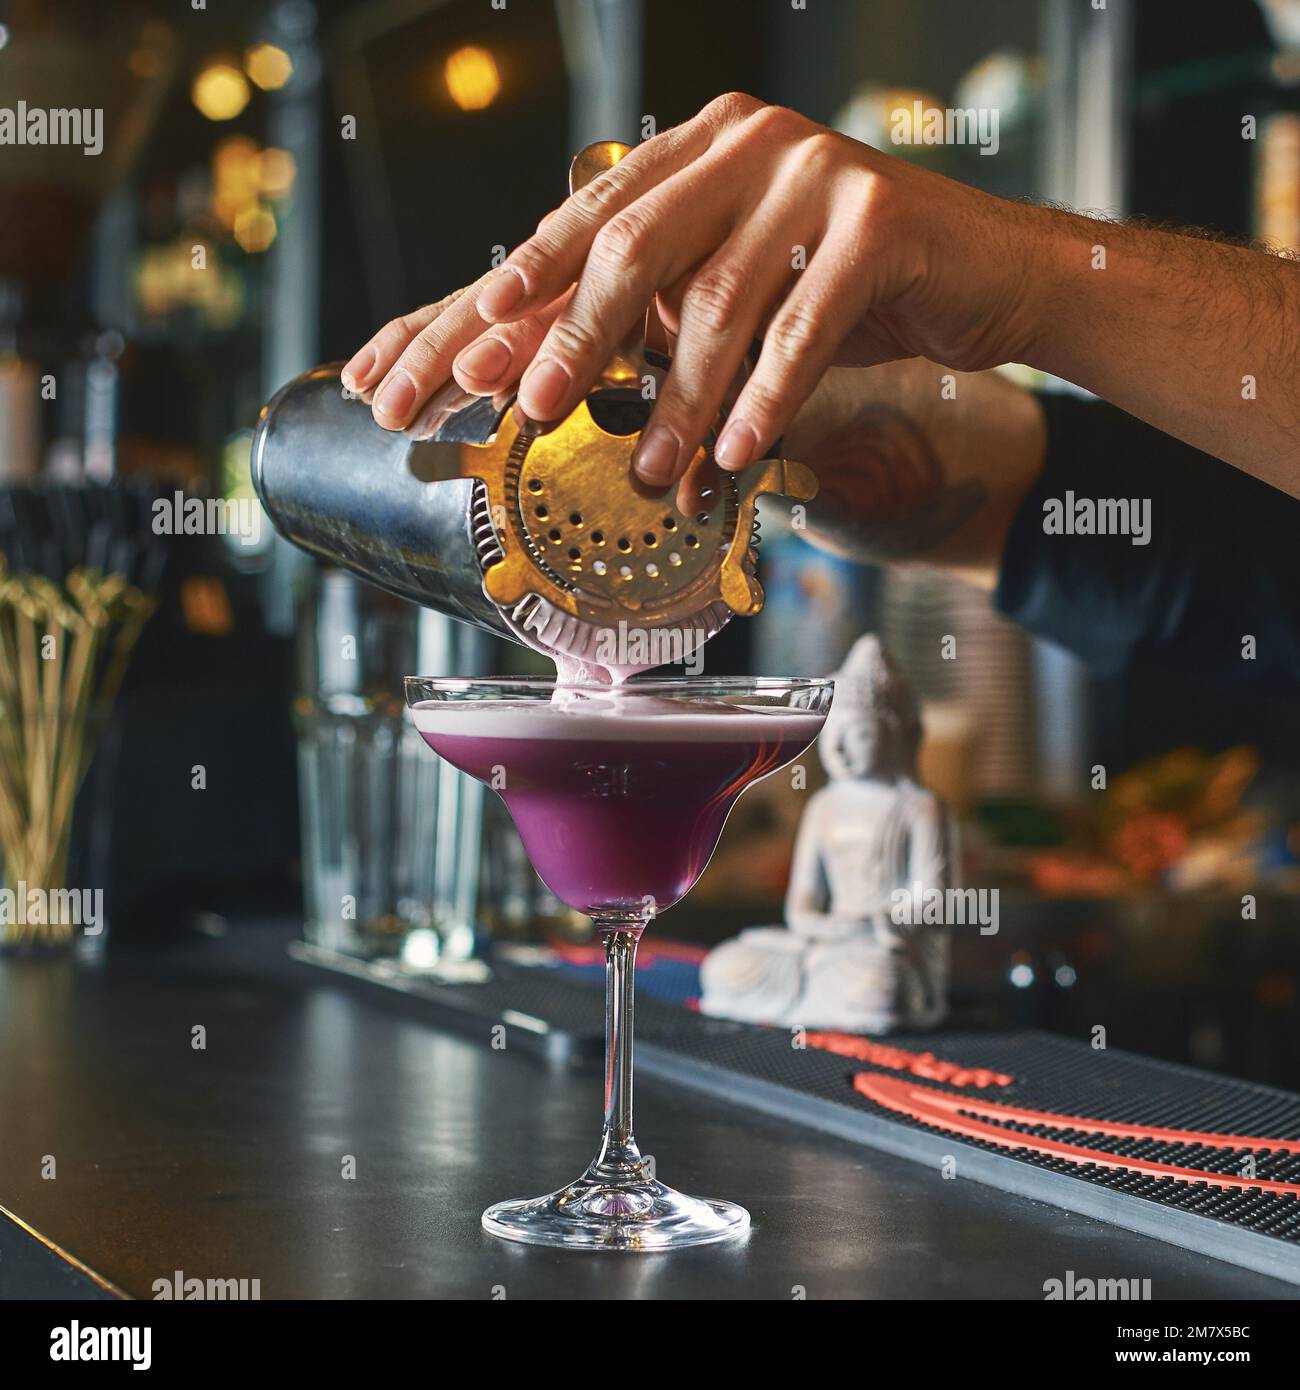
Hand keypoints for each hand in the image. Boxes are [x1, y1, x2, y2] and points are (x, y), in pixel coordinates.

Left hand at [342, 93, 1043, 488]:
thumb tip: (540, 379)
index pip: (582, 222)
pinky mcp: (879, 223)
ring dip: (676, 402)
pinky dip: (764, 400)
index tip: (451, 355)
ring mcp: (816, 173)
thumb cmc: (846, 288)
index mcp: (697, 149)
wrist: (985, 272)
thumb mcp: (737, 289)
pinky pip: (802, 329)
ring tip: (653, 471)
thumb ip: (653, 311)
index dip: (512, 292)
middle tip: (524, 408)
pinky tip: (732, 456)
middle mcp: (747, 144)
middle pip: (629, 246)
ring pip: (716, 301)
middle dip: (570, 339)